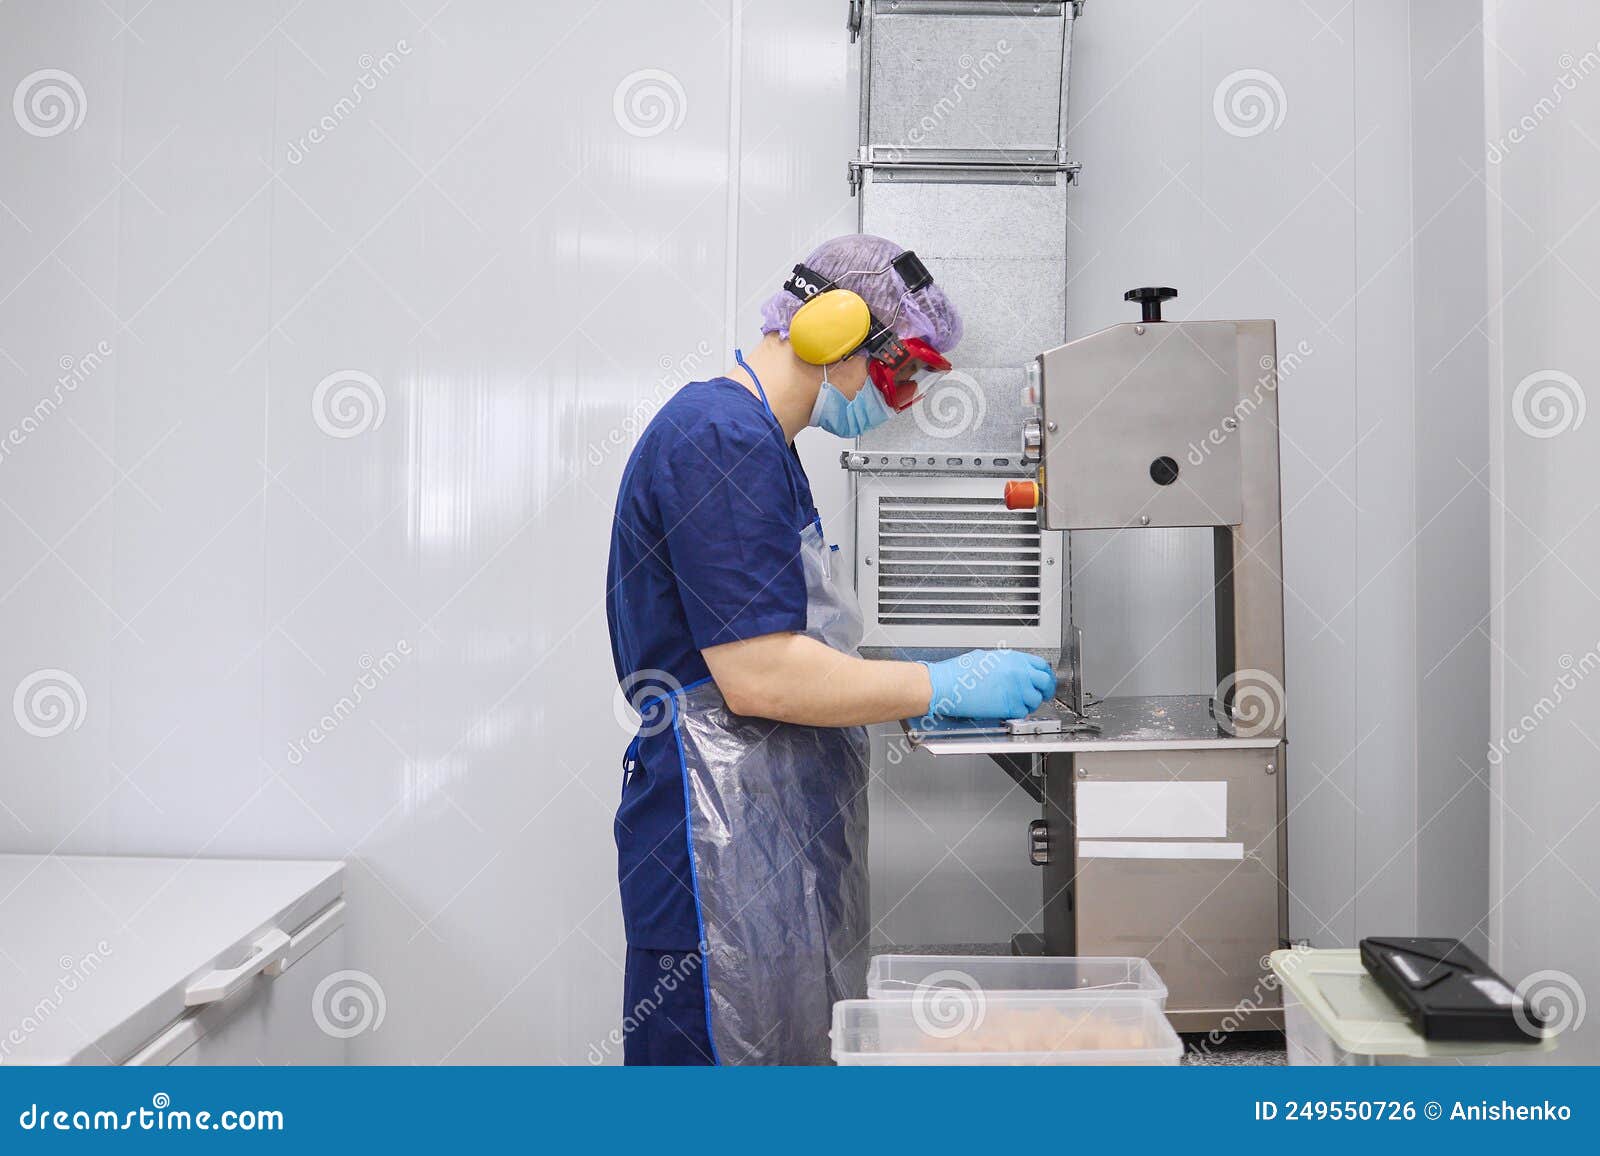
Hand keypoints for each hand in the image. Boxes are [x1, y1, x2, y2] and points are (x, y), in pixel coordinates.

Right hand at [921, 650, 1056, 719]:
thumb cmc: (959, 672)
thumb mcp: (987, 659)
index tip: (1044, 681)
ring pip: (1035, 700)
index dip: (1045, 675)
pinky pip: (1023, 713)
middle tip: (1042, 696)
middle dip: (1045, 690)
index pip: (1042, 665)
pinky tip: (1007, 710)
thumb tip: (1015, 671)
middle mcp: (1019, 672)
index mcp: (1013, 658)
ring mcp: (1016, 690)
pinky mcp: (1009, 706)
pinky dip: (1018, 714)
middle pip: (1045, 682)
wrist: (947, 685)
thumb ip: (1007, 664)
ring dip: (1029, 704)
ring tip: (1017, 704)